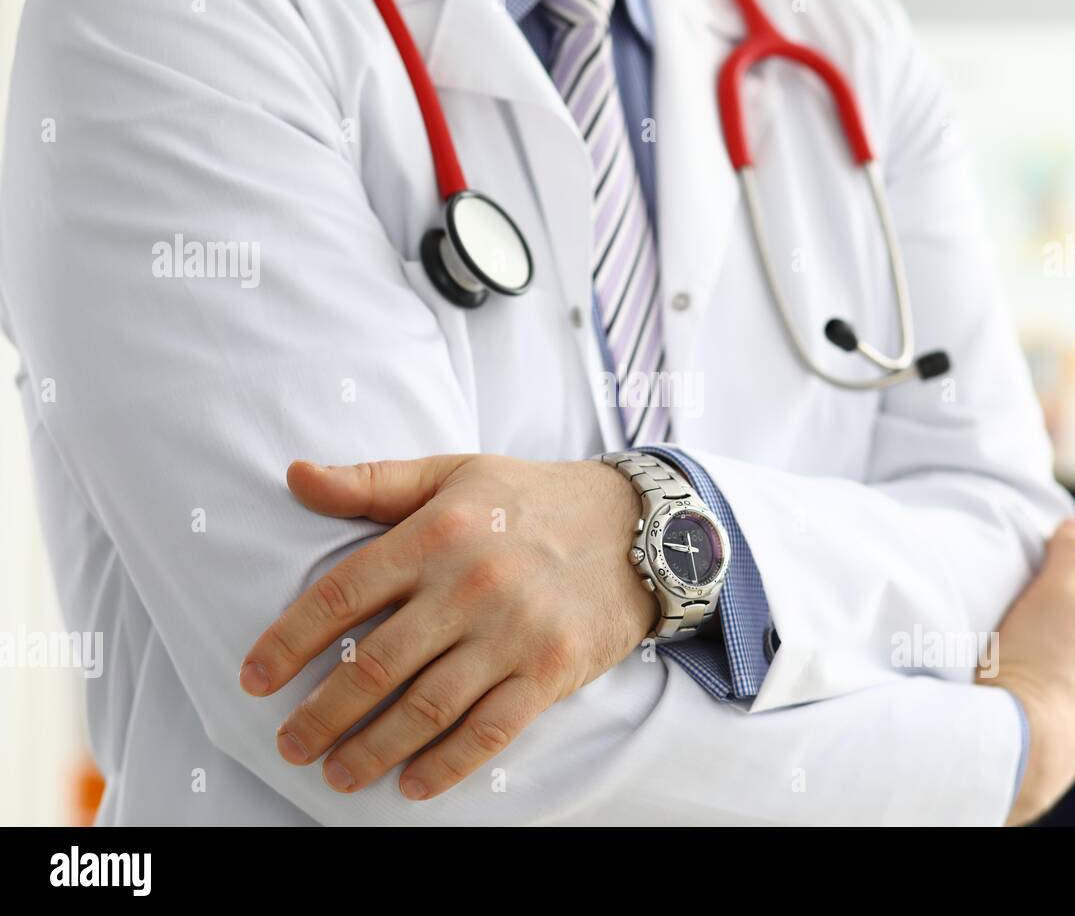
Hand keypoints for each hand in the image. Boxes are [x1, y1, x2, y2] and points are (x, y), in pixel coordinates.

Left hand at [238, 454, 657, 800]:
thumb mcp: (454, 472)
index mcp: (437, 532)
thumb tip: (294, 476)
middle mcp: (471, 584)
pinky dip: (447, 764)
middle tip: (289, 745)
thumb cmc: (532, 498)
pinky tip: (412, 784)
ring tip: (336, 773)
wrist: (638, 525)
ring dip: (373, 749)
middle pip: (376, 665)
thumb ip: (373, 482)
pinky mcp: (552, 670)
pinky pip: (491, 730)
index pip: (342, 596)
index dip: (289, 643)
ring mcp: (514, 632)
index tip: (254, 680)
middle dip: (321, 714)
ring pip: (426, 707)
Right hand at [977, 517, 1074, 825]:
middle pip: (1064, 653)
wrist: (1012, 752)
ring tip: (983, 663)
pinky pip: (1014, 722)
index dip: (1060, 588)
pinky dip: (1001, 707)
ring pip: (1039, 689)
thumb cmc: (1038, 669)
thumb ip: (1072, 558)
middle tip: (1001, 619)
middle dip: (1040, 634)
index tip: (1029, 580)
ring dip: (1019, 673)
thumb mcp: (1059, 597)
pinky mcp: (1028, 764)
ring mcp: (1062, 738)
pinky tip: (978, 701)